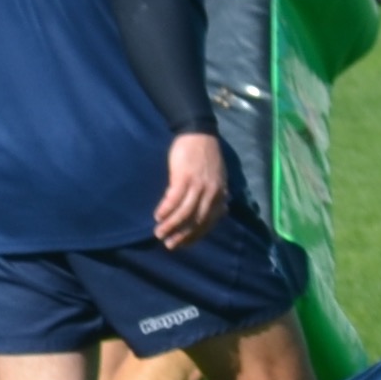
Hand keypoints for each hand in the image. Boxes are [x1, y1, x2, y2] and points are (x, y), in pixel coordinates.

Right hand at [153, 130, 225, 250]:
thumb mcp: (219, 177)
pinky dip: (165, 210)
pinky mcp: (184, 177)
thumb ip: (219, 194)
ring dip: (171, 226)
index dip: (195, 236)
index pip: (209, 222)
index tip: (183, 245)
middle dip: (182, 235)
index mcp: (220, 194)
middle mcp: (212, 192)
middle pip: (196, 221)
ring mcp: (198, 185)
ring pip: (184, 213)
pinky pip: (174, 199)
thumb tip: (223, 210)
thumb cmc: (207, 157)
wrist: (199, 134)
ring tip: (159, 233)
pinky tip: (158, 216)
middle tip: (169, 245)